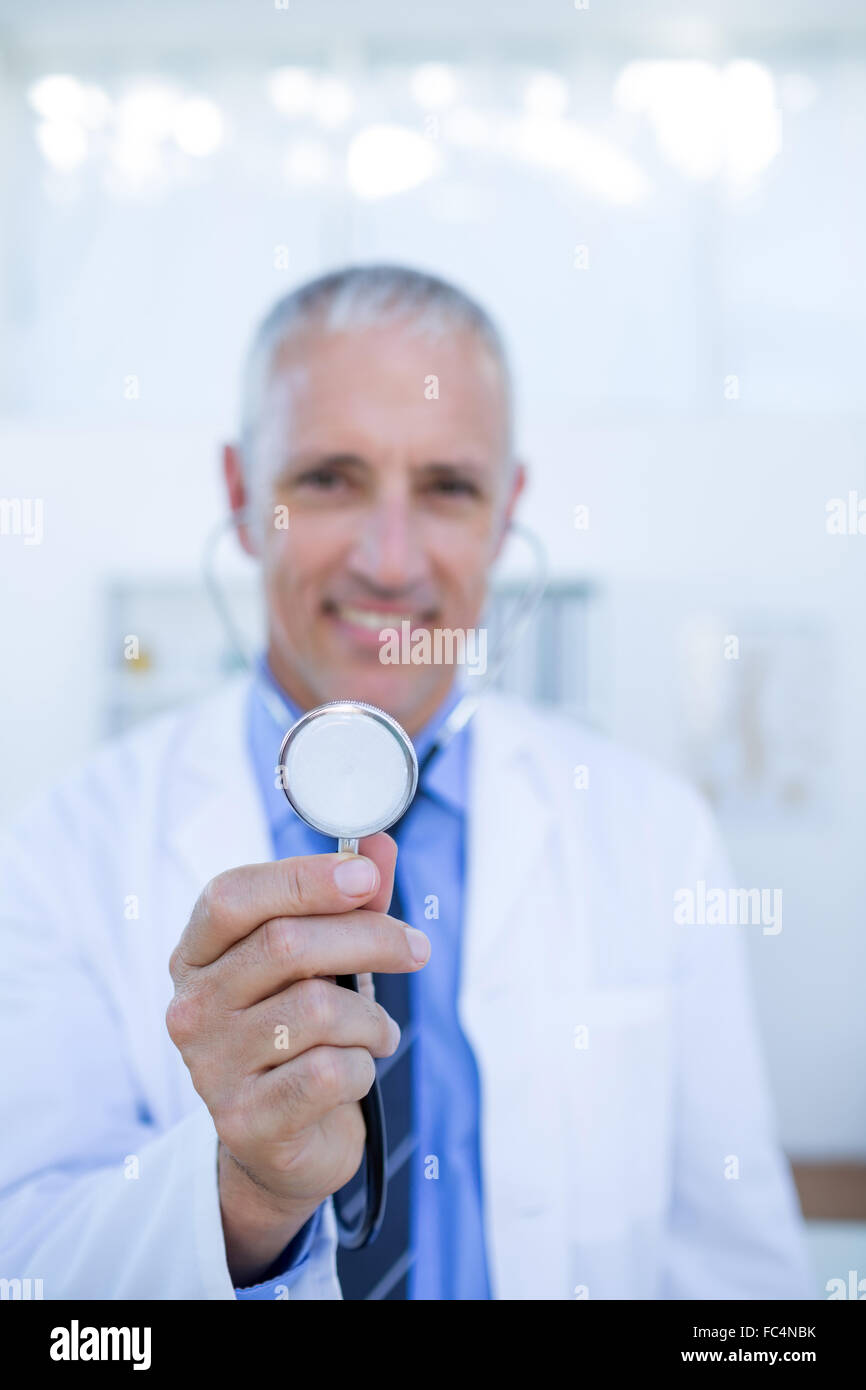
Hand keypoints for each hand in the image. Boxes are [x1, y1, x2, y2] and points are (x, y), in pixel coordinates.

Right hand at [165, 834, 429, 1284]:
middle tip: (417, 949)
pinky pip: (329, 1072)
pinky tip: (357, 1069)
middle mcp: (191, 1006)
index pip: (234, 896)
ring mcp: (210, 1067)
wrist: (283, 1144)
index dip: (304, 878)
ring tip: (377, 1033)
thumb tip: (378, 843)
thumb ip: (348, 901)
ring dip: (371, 1019)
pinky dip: (362, 1066)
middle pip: (286, 944)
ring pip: (317, 1011)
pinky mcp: (244, 1121)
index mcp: (197, 953)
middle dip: (370, 938)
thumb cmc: (301, 1035)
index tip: (368, 877)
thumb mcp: (322, 961)